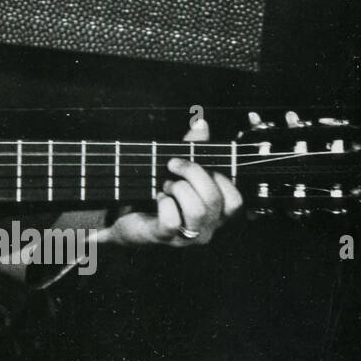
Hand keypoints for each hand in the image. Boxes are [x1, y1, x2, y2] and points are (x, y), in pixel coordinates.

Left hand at [99, 116, 242, 247]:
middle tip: (171, 165)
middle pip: (214, 199)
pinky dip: (163, 202)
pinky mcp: (164, 237)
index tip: (199, 165)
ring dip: (178, 189)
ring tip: (165, 186)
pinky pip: (171, 220)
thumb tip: (201, 123)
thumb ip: (193, 148)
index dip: (220, 178)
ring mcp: (187, 237)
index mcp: (215, 214)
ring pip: (197, 210)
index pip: (235, 201)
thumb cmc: (158, 192)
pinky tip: (157, 198)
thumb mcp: (178, 169)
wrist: (125, 215)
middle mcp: (207, 228)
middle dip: (191, 173)